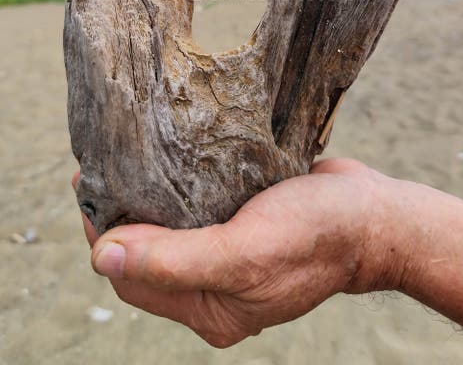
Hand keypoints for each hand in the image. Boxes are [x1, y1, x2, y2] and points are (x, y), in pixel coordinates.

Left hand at [75, 159, 400, 346]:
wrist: (374, 213)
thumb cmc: (316, 236)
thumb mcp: (243, 253)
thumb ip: (173, 261)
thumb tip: (102, 257)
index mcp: (211, 308)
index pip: (132, 276)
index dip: (102, 235)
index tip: (88, 185)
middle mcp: (216, 285)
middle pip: (146, 251)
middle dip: (120, 211)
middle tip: (104, 162)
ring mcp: (230, 253)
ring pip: (169, 226)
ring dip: (146, 194)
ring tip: (128, 153)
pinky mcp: (243, 221)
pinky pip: (196, 206)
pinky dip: (177, 184)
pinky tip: (169, 155)